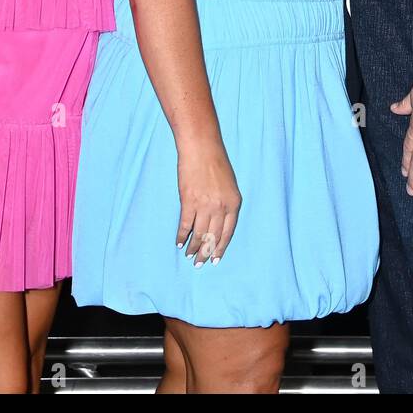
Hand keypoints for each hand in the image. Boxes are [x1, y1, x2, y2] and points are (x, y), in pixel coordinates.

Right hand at [176, 140, 240, 266]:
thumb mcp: (229, 184)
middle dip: (206, 252)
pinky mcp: (189, 201)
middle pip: (213, 237)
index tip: (215, 259)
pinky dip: (181, 235)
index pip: (228, 233)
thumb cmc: (216, 162)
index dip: (221, 248)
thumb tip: (216, 222)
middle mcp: (221, 207)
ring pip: (199, 234)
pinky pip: (185, 224)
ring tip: (189, 255)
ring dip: (193, 247)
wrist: (202, 148)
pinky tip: (179, 242)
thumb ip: (225, 203)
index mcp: (234, 203)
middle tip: (199, 264)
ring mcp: (204, 205)